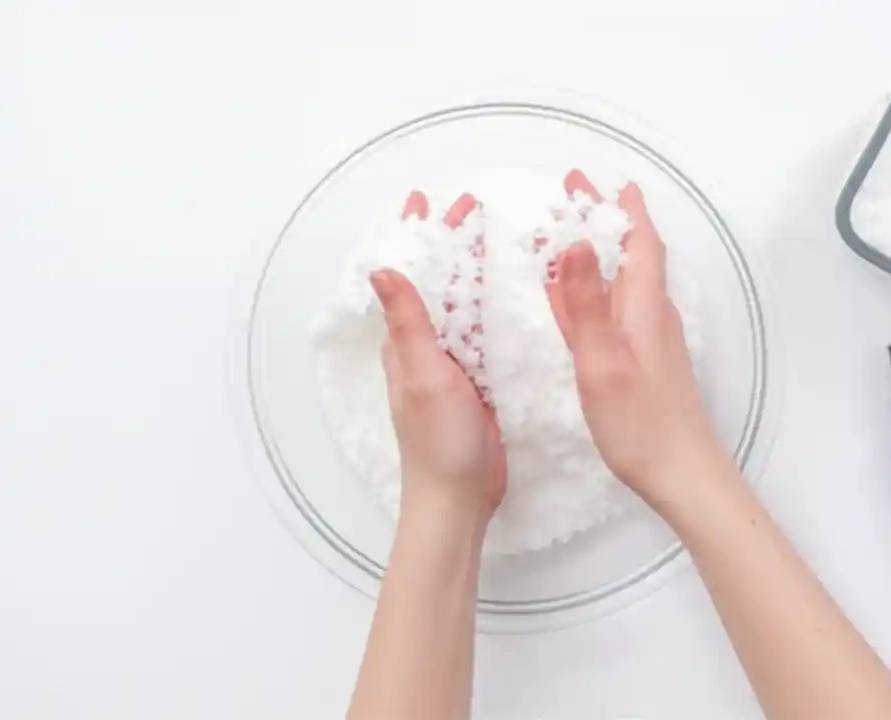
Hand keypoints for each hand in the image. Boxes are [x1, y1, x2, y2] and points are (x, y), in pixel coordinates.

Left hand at [371, 191, 506, 523]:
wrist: (457, 498)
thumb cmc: (438, 442)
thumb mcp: (424, 375)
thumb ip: (408, 323)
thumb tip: (382, 267)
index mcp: (408, 342)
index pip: (412, 274)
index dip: (419, 236)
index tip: (428, 199)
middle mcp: (427, 348)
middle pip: (439, 282)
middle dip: (450, 242)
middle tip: (470, 206)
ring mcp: (453, 366)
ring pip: (462, 305)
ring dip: (473, 269)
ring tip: (492, 236)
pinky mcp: (477, 384)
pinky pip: (483, 334)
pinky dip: (492, 307)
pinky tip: (508, 296)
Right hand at [546, 170, 725, 508]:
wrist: (682, 475)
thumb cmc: (642, 425)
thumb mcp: (603, 362)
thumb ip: (586, 305)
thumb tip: (577, 242)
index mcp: (645, 309)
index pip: (640, 244)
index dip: (622, 210)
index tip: (600, 182)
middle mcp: (651, 317)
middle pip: (630, 257)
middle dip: (602, 223)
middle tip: (572, 195)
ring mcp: (647, 342)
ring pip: (619, 285)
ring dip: (595, 257)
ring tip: (563, 236)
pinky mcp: (640, 365)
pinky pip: (612, 314)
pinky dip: (591, 295)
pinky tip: (573, 303)